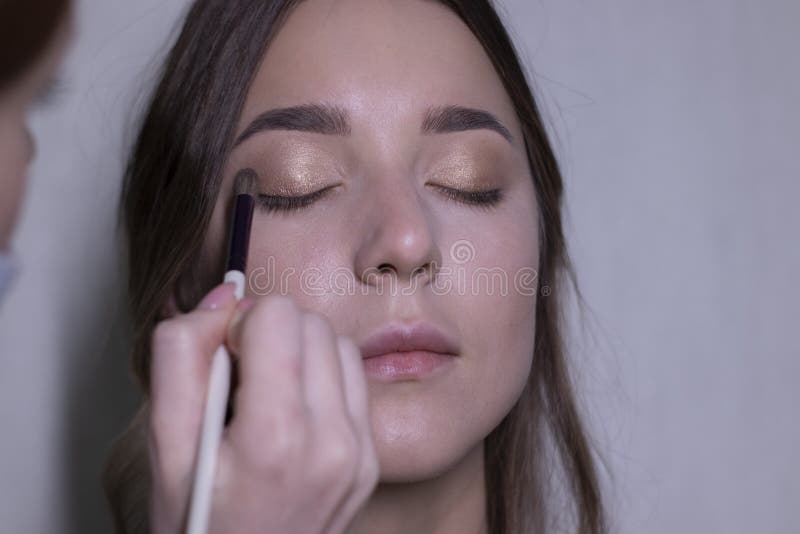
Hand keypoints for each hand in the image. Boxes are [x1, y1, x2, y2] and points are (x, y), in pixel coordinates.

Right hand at [148, 283, 378, 533]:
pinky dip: (323, 380)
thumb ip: (181, 355)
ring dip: (301, 354)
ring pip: (338, 344)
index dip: (239, 325)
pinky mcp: (371, 459)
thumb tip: (224, 297)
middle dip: (270, 335)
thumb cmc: (200, 523)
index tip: (222, 358)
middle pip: (311, 323)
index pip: (277, 314)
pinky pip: (355, 381)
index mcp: (275, 437)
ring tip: (267, 397)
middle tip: (240, 380)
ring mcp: (359, 453)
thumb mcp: (163, 443)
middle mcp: (331, 442)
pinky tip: (294, 413)